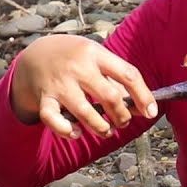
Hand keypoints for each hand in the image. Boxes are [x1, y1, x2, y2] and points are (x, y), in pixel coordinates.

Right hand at [10, 34, 157, 138]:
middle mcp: (78, 68)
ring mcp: (59, 84)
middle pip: (109, 97)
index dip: (144, 96)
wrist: (35, 54)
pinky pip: (55, 121)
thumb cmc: (75, 58)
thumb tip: (142, 108)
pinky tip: (76, 132)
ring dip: (101, 128)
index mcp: (95, 53)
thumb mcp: (96, 58)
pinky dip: (67, 131)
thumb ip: (117, 79)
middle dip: (122, 116)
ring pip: (85, 113)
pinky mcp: (44, 99)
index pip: (128, 74)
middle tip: (123, 122)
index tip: (151, 112)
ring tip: (106, 130)